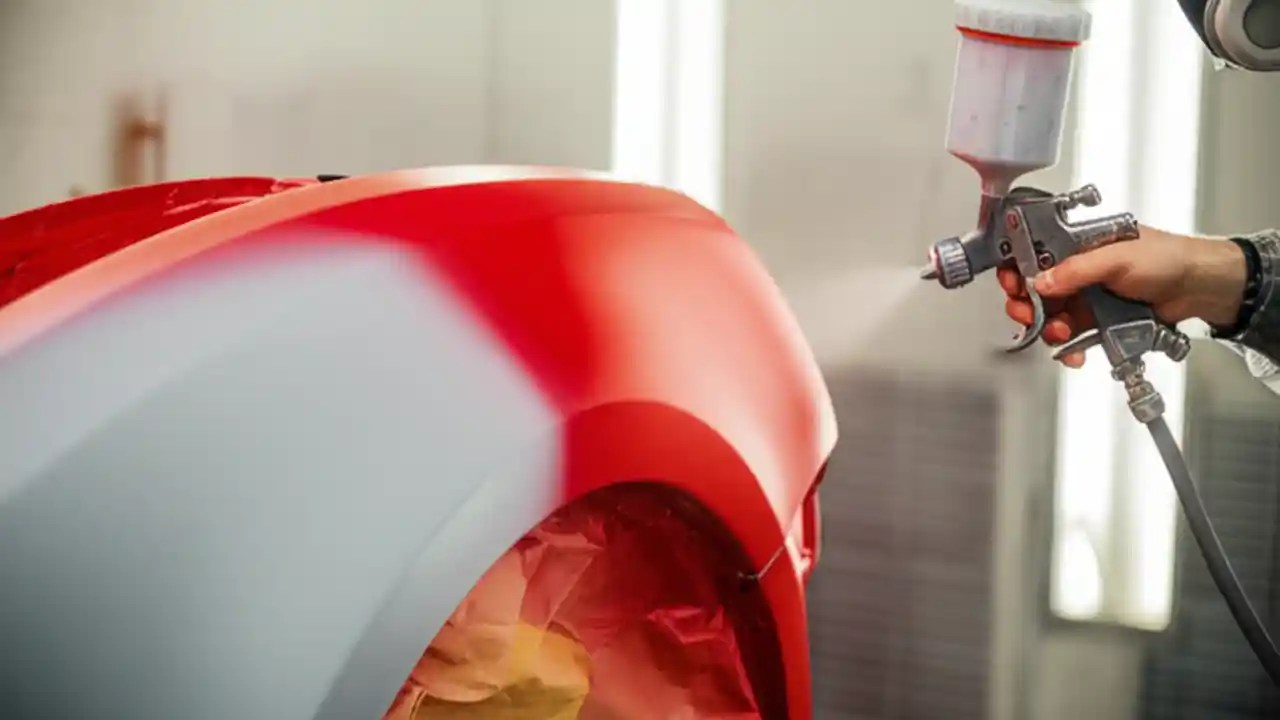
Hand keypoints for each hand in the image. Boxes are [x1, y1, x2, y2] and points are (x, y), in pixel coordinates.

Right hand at [999, 225, 1247, 367]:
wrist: (1198, 288)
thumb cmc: (1167, 258)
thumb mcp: (1117, 257)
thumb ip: (1076, 270)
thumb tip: (1040, 282)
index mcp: (1077, 244)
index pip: (1033, 252)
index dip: (1015, 268)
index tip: (1012, 284)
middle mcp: (1077, 269)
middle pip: (1034, 288)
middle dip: (1026, 304)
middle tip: (1028, 315)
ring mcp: (1086, 295)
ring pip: (1050, 315)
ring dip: (1048, 328)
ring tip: (1060, 334)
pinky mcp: (1097, 319)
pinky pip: (1072, 335)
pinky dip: (1068, 347)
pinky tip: (1073, 352)